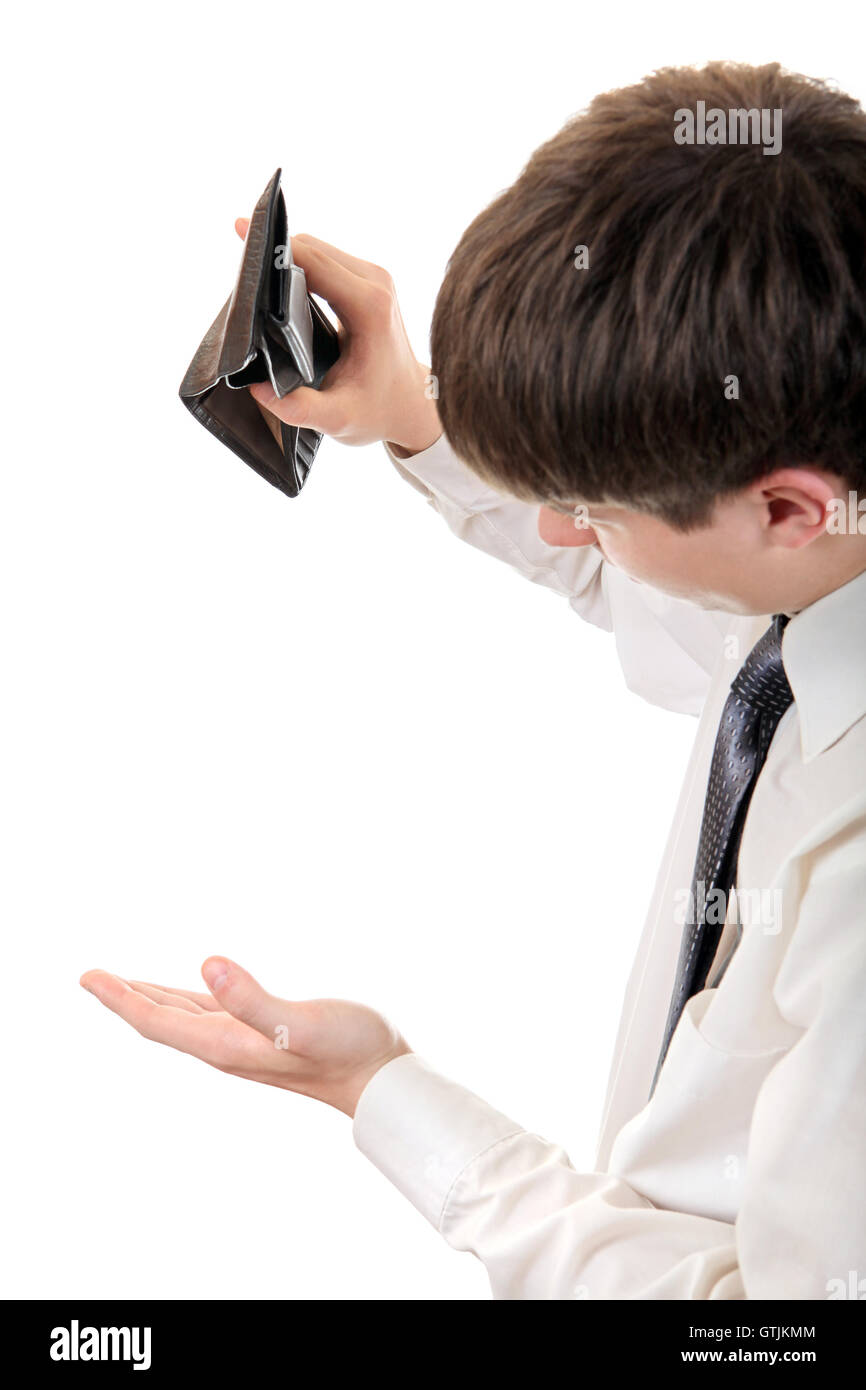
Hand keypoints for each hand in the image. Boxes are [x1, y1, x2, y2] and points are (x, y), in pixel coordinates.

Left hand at [79, 958, 411, 1117]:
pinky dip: (184, 1000)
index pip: (158, 1021)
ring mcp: (245, 1041)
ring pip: (183, 1019)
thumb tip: (209, 964)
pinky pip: (209, 1014)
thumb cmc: (349, 1049)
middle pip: (161, 1022)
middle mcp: (227, 1046)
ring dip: (150, 1000)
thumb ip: (253, 999)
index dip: (121, 998)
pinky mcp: (263, 1033)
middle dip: (124, 999)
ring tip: (122, 984)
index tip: (87, 976)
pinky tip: (187, 992)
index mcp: (226, 1045)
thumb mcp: (300, 1023)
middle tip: (90, 976)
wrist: (384, 1078)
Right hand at [235, 218, 441, 455]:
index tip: (242, 250)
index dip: (275, 250)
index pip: (313, 260)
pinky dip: (298, 265)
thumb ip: (299, 408)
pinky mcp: (367, 282)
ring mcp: (374, 279)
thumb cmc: (379, 411)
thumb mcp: (339, 419)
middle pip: (312, 247)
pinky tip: (277, 283)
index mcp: (370, 307)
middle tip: (241, 277)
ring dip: (285, 257)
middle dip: (274, 252)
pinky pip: (324, 260)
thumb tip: (258, 389)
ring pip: (317, 249)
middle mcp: (375, 284)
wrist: (411, 406)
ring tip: (254, 280)